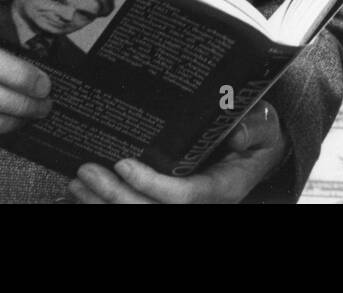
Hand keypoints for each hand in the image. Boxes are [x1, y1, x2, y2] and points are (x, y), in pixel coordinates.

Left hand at [67, 101, 285, 203]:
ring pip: (137, 215)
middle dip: (115, 194)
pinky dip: (104, 205)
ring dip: (102, 203)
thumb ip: (255, 129)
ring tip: (77, 182)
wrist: (258, 152)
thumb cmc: (258, 137)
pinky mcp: (164, 203)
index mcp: (220, 188)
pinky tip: (80, 194)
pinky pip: (134, 209)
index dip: (150, 184)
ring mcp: (178, 206)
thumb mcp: (265, 128)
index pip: (181, 195)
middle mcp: (197, 205)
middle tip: (87, 170)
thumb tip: (236, 134)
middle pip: (149, 211)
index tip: (124, 163)